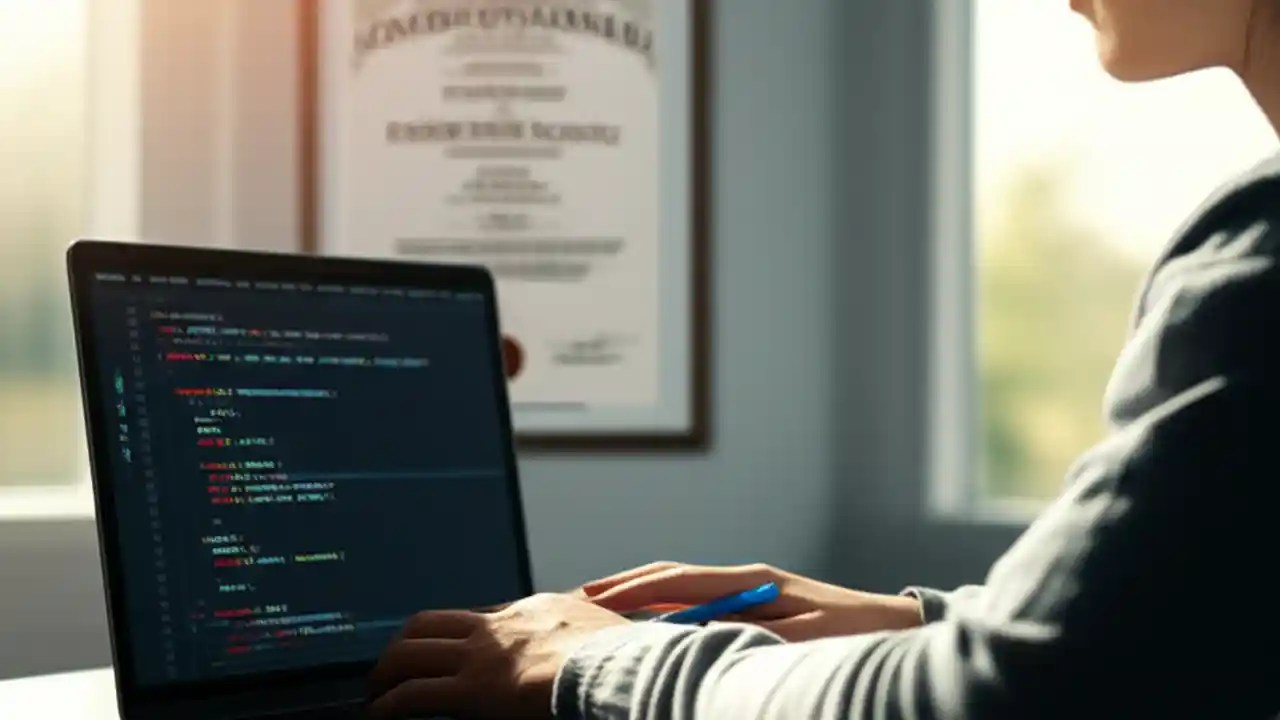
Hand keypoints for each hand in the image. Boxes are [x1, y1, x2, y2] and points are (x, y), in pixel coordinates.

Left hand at [365, 593, 628, 718]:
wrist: (610, 667)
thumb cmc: (619, 656)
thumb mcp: (608, 627)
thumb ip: (592, 628)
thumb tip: (604, 634)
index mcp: (532, 611)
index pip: (478, 617)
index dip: (453, 633)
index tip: (444, 648)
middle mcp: (498, 627)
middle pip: (432, 624)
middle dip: (405, 644)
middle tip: (392, 666)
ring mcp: (481, 656)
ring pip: (411, 652)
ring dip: (387, 672)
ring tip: (376, 692)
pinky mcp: (470, 690)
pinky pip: (413, 695)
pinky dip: (389, 706)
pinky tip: (380, 716)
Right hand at [583, 562, 921, 640]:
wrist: (887, 623)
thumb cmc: (848, 634)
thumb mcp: (801, 639)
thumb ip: (752, 633)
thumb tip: (700, 632)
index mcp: (751, 582)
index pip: (680, 582)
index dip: (637, 591)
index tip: (598, 599)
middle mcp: (744, 577)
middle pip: (673, 575)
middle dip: (626, 584)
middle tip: (581, 595)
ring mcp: (747, 585)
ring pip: (681, 583)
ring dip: (641, 591)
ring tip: (601, 602)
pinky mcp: (753, 598)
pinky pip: (696, 597)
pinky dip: (664, 601)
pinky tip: (647, 616)